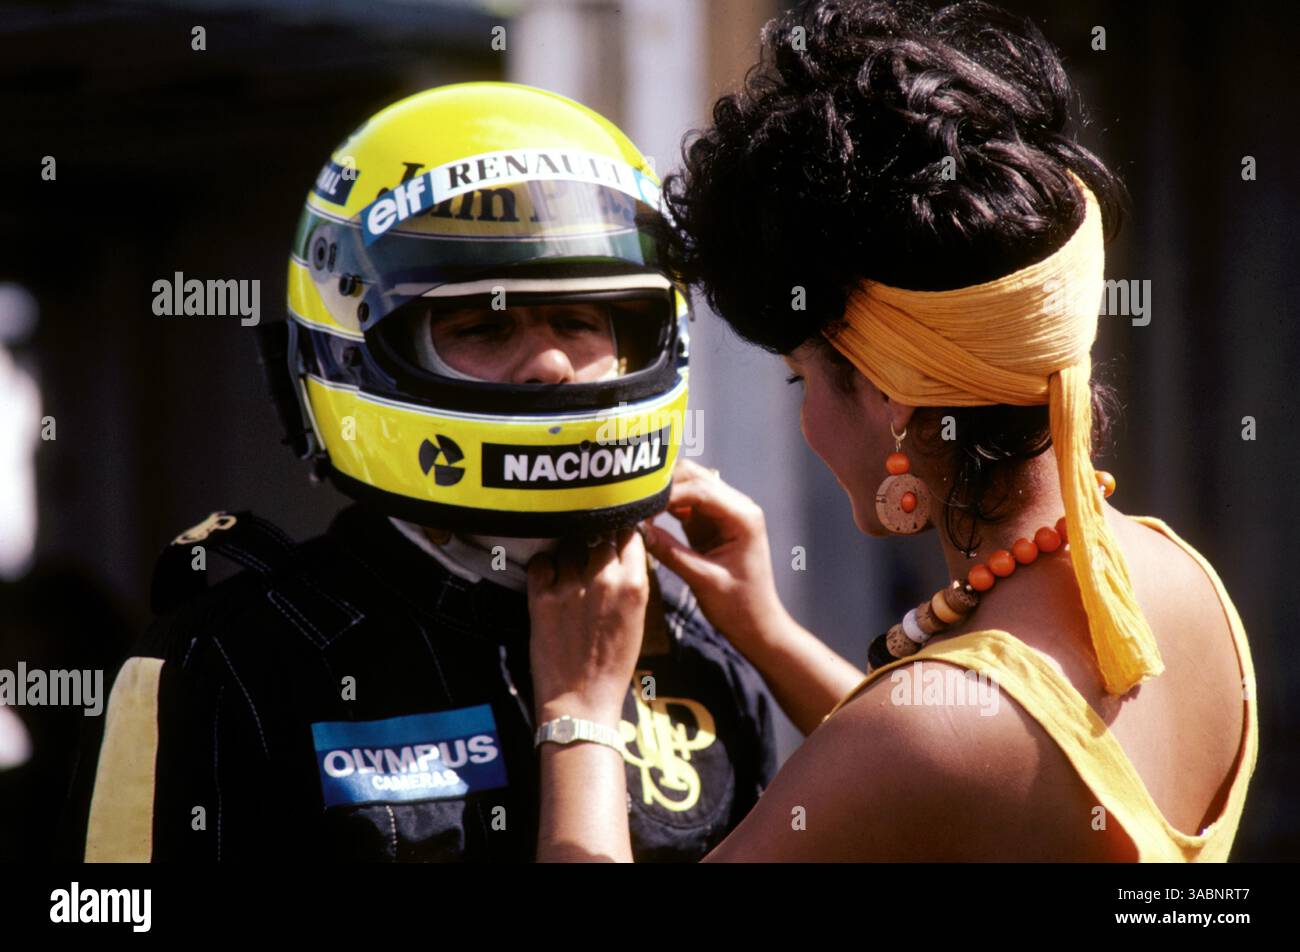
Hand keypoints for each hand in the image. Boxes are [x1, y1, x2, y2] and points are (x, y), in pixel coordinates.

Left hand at [526, 527, 648, 725]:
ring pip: (569, 543)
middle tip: (589, 553)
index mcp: (634, 585)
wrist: (581, 702)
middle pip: (599, 532)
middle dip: (595, 538)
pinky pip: (541, 561)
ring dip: (569, 551)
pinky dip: (544, 566)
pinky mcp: (542, 597)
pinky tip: (550, 580)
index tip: (615, 534)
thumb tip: (621, 548)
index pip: (630, 533)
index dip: (621, 530)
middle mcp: (603, 580)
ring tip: (569, 571)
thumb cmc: (612, 664)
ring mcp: (570, 586)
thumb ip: (630, 580)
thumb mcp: (637, 617)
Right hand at [641, 459, 791, 651]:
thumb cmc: (739, 606)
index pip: (700, 489)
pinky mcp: (711, 523)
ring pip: (687, 485)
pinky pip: (685, 503)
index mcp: (743, 517)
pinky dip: (665, 506)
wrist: (757, 624)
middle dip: (662, 486)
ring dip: (662, 494)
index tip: (638, 504)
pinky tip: (648, 518)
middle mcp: (737, 506)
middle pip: (694, 477)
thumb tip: (638, 530)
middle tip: (634, 503)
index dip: (666, 492)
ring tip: (637, 509)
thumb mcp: (703, 581)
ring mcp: (723, 512)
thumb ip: (671, 553)